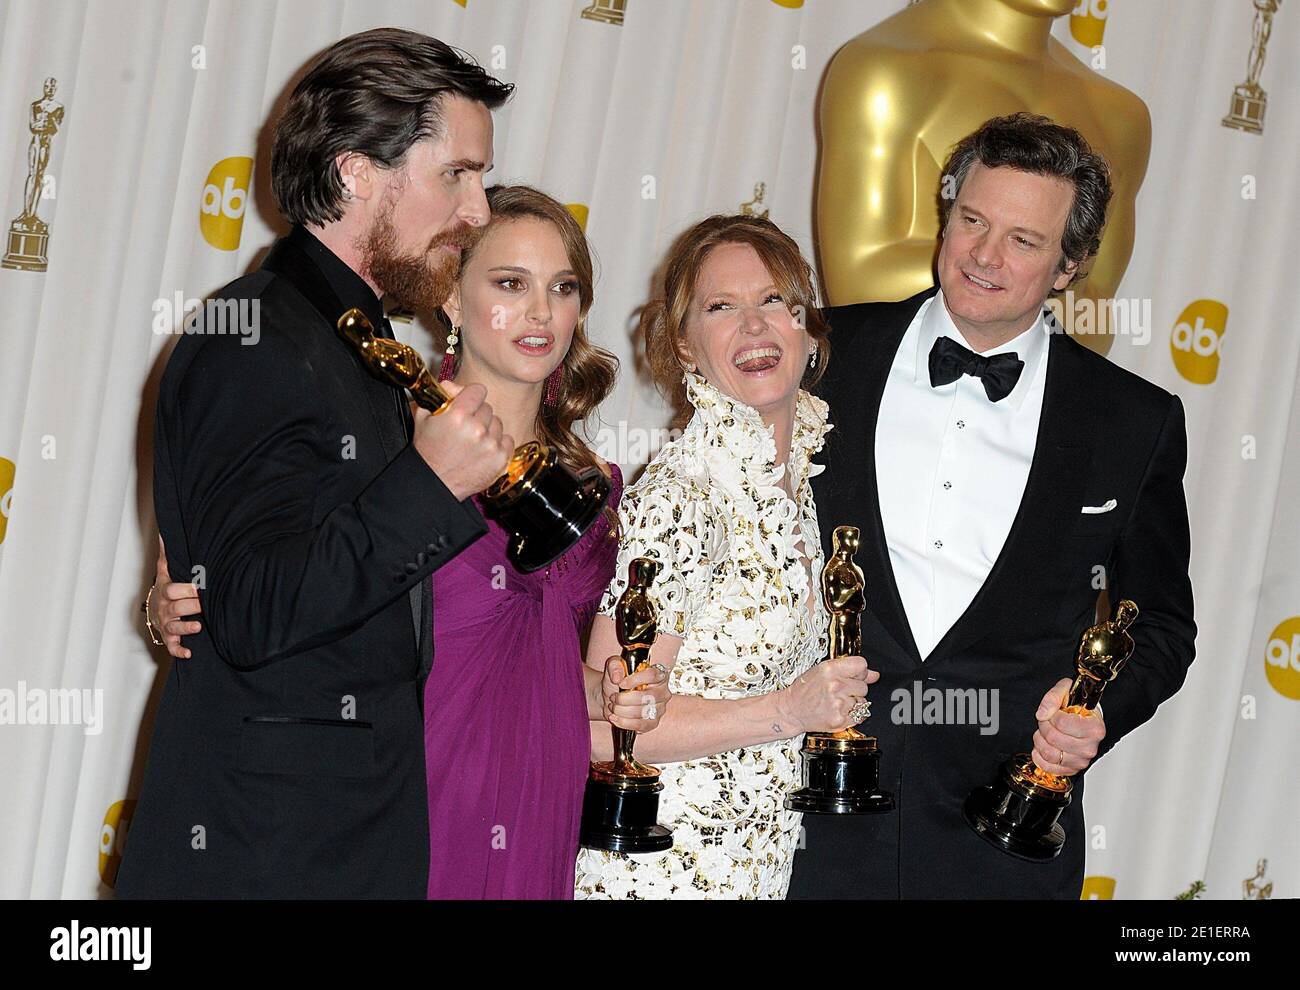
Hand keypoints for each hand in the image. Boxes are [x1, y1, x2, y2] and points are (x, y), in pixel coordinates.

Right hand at [148, 535, 201, 659]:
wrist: (153, 610)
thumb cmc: (165, 589)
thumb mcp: (164, 572)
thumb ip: (167, 555)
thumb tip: (165, 533)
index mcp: (165, 592)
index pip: (172, 590)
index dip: (184, 589)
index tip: (198, 587)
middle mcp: (165, 609)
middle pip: (176, 608)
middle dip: (190, 606)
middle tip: (204, 604)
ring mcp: (166, 624)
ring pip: (174, 627)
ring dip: (185, 627)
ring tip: (198, 626)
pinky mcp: (169, 638)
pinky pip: (172, 647)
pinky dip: (179, 651)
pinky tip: (189, 653)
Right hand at [412, 381, 512, 500]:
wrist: (435, 484)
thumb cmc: (428, 452)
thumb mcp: (424, 418)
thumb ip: (440, 395)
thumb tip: (452, 384)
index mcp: (458, 415)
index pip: (479, 390)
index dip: (472, 396)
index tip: (468, 403)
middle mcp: (477, 429)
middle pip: (488, 408)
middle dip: (477, 415)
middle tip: (465, 427)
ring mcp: (491, 445)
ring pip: (498, 423)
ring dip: (487, 429)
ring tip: (472, 441)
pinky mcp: (501, 459)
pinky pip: (508, 439)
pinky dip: (497, 443)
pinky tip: (482, 450)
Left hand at [601, 656, 670, 732]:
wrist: (611, 699)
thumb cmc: (617, 682)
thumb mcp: (613, 667)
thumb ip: (615, 665)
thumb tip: (618, 677)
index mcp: (658, 674)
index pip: (652, 675)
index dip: (635, 680)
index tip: (621, 683)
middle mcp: (662, 692)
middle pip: (646, 697)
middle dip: (624, 699)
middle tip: (614, 697)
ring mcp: (660, 708)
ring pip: (642, 712)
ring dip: (622, 711)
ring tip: (613, 707)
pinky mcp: (653, 722)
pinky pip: (640, 725)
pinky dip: (624, 722)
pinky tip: (615, 717)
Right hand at [775, 655, 877, 733]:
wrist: (791, 710)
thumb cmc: (804, 690)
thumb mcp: (822, 671)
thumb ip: (849, 670)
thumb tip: (874, 674)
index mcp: (830, 669)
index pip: (862, 665)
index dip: (860, 671)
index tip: (854, 676)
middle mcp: (835, 685)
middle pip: (864, 685)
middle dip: (855, 688)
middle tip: (839, 691)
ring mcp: (838, 703)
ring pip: (863, 701)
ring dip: (853, 702)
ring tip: (836, 702)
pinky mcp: (840, 719)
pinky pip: (861, 715)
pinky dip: (853, 714)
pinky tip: (839, 711)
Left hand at [1031, 678, 1105, 776]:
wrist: (1083, 720)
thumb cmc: (1077, 707)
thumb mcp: (1066, 691)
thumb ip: (1053, 698)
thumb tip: (1043, 713)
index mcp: (1094, 728)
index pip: (1062, 723)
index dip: (1051, 715)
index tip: (1053, 712)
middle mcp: (1090, 747)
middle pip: (1053, 738)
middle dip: (1044, 726)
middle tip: (1046, 721)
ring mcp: (1081, 760)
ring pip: (1049, 754)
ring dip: (1040, 740)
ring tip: (1044, 732)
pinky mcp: (1071, 769)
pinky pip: (1048, 767)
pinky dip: (1039, 756)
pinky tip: (1043, 746)